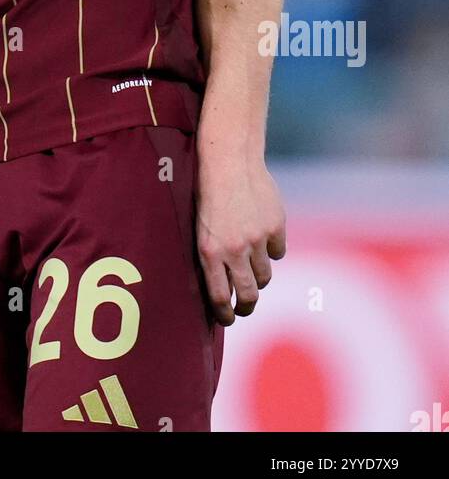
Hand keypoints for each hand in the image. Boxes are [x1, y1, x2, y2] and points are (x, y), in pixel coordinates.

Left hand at [195, 152, 285, 325]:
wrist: (228, 158)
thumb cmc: (207, 191)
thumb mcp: (200, 226)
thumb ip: (212, 254)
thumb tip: (222, 286)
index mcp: (209, 250)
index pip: (219, 297)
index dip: (224, 314)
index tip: (227, 319)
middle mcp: (234, 249)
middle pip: (249, 294)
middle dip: (246, 306)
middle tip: (244, 307)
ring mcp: (257, 238)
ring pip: (264, 275)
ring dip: (259, 276)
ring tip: (252, 270)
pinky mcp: (276, 226)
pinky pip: (278, 251)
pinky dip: (272, 250)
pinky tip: (263, 239)